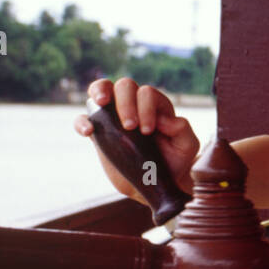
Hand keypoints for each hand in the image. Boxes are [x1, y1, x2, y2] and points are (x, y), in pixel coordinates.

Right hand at [73, 77, 199, 198]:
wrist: (156, 183)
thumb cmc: (174, 161)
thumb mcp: (187, 147)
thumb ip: (183, 130)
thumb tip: (165, 120)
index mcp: (157, 106)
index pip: (147, 93)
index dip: (146, 107)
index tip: (147, 131)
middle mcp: (135, 105)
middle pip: (125, 85)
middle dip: (126, 103)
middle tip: (130, 127)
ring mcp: (114, 116)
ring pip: (102, 89)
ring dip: (100, 91)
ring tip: (101, 102)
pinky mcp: (99, 132)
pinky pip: (84, 118)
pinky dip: (82, 121)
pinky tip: (88, 131)